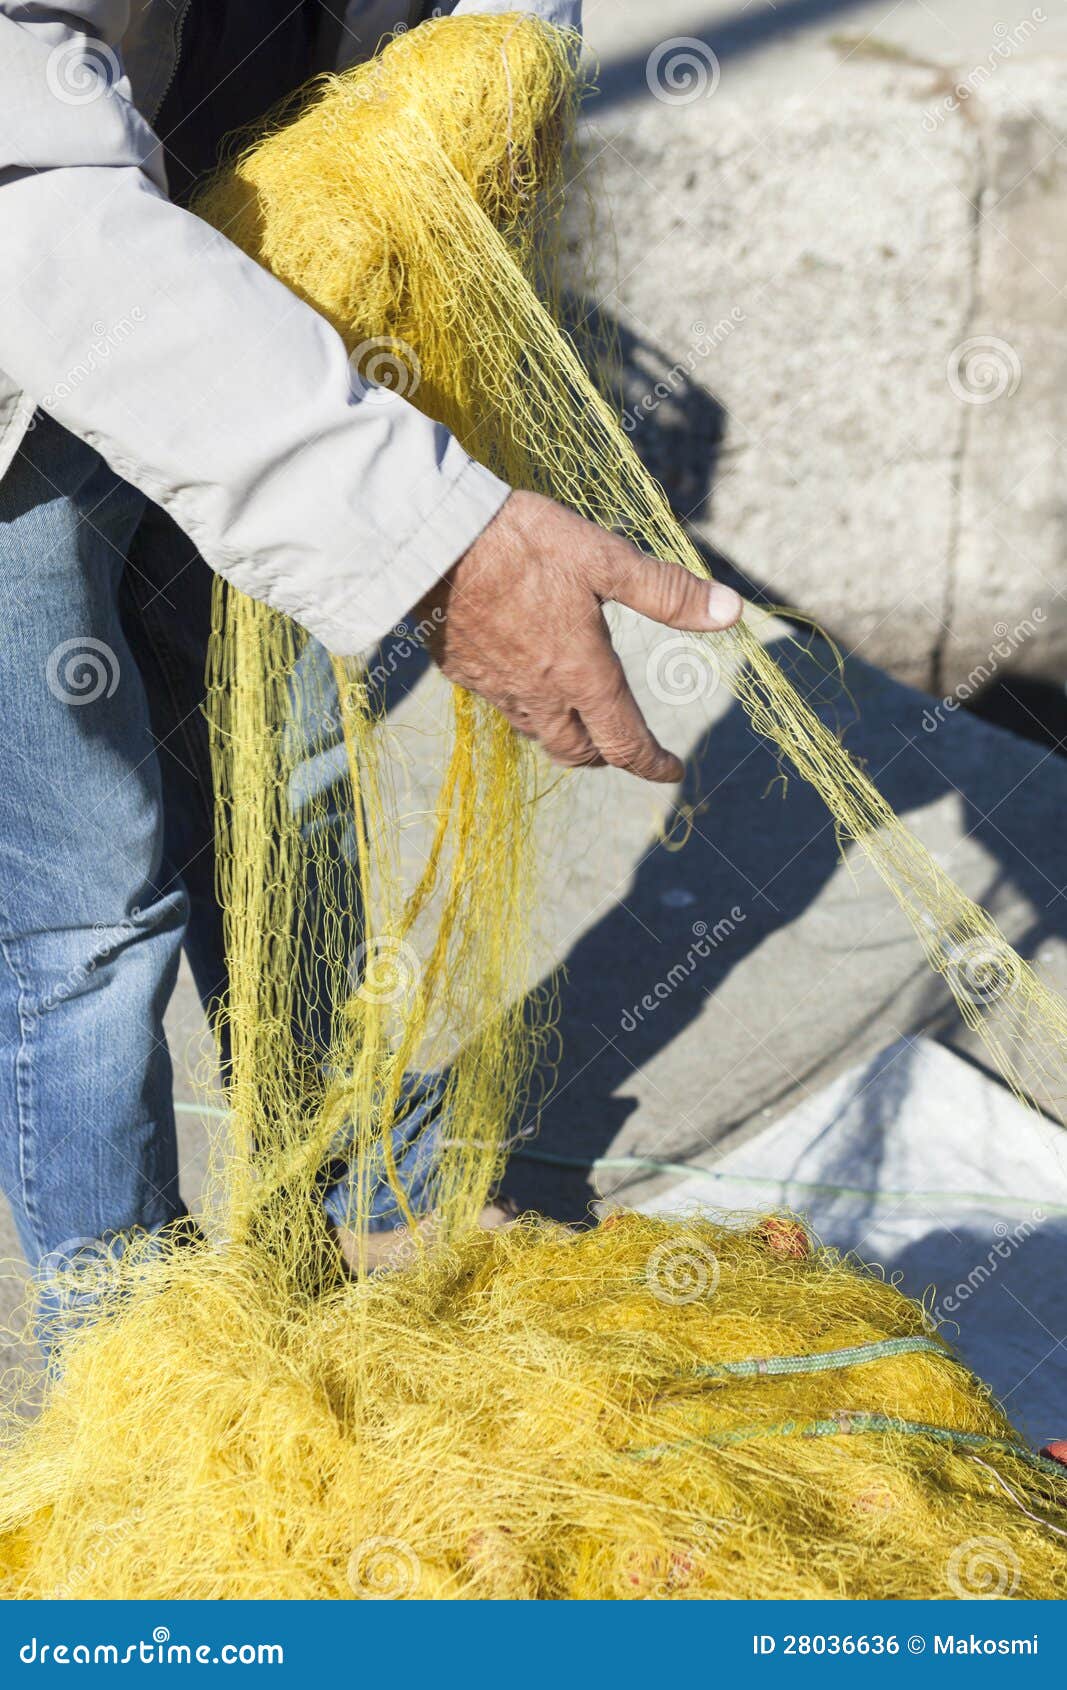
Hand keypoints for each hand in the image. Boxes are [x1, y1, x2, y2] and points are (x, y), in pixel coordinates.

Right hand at [418, 490, 742, 781]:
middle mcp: (540, 695)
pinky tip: (523, 677)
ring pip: (538, 734)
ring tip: (578, 716)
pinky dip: (524, 706)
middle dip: (608, 755)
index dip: (654, 764)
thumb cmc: (525, 545)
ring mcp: (496, 688)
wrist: (434, 539)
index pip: (625, 744)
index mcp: (582, 675)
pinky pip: (500, 705)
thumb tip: (732, 611)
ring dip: (566, 735)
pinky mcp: (461, 672)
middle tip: (624, 746)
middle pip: (579, 752)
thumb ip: (667, 593)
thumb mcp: (606, 559)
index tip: (672, 772)